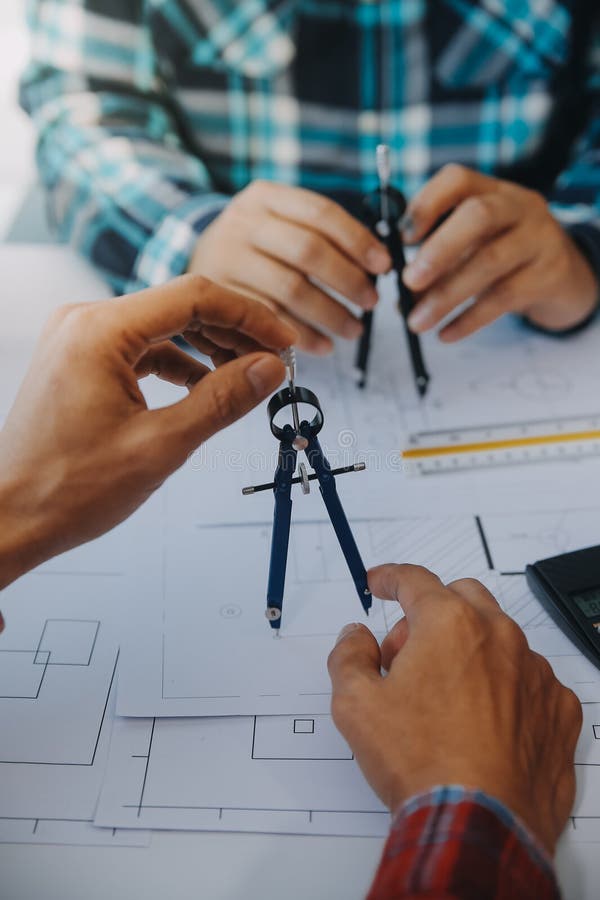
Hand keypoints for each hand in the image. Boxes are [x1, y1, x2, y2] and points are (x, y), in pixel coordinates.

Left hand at [0, 275, 294, 587]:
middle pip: (180, 306)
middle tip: (274, 361)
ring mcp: (80, 339)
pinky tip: (204, 386)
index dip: (249, 316)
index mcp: (99, 331)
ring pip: (163, 327)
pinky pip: (142, 348)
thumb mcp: (160, 446)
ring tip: (247, 375)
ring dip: (208, 347)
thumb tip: (269, 369)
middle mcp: (85, 322)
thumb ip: (221, 400)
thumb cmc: (67, 489)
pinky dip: (178, 363)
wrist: (11, 516)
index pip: (194, 296)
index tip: (284, 341)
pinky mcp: (81, 360)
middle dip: (233, 332)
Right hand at [189, 181, 390, 353]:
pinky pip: (270, 320)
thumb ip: (323, 234)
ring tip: (354, 329)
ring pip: (290, 290)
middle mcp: (242, 224)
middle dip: (348, 280)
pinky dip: (303, 336)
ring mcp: (227, 260)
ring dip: (330, 314)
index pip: (321, 213)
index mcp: (265, 197)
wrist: (195, 256)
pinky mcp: (221, 298)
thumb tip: (378, 264)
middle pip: (307, 252)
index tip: (383, 266)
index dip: (358, 241)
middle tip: (371, 302)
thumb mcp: (280, 220)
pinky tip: (325, 345)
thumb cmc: (258, 243)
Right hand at [328, 564, 581, 853]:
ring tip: (443, 699)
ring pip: (498, 638)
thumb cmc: (423, 763)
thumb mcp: (356, 704)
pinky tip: (482, 721)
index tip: (381, 583)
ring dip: (469, 652)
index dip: (390, 578)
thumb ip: (349, 655)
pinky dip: (504, 687)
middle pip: (462, 599)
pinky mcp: (557, 709)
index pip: (415, 580)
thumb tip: (355, 637)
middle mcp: (499, 637)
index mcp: (450, 624)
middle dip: (430, 615)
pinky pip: (528, 679)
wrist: (478, 823)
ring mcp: (534, 672)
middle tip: (406, 656)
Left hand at [401, 164, 597, 340]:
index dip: (426, 205)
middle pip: (478, 216)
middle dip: (438, 250)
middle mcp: (518, 207)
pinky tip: (446, 334)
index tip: (402, 238)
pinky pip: (504, 298)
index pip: (457, 180)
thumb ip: (438, 259)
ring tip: (417, 322)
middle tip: (408, 282)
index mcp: (492, 191)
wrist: (563, 276)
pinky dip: (469, 319)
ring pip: (489, 262)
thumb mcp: (475, 244)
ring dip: (446, 296)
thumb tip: (398, 295)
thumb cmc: (505, 255)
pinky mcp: (548, 275)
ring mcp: (538, 239)